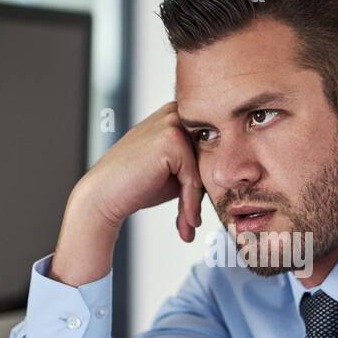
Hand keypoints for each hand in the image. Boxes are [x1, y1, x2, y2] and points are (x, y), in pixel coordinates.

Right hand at [81, 100, 204, 241]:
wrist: (105, 195)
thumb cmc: (137, 185)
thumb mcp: (175, 172)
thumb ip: (198, 165)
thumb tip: (231, 177)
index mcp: (177, 115)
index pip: (210, 148)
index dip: (207, 180)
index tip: (201, 212)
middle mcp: (175, 113)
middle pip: (210, 156)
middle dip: (204, 192)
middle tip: (193, 223)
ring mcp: (172, 123)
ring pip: (203, 168)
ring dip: (197, 201)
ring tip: (188, 225)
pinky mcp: (171, 139)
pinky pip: (194, 177)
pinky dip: (191, 202)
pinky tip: (185, 221)